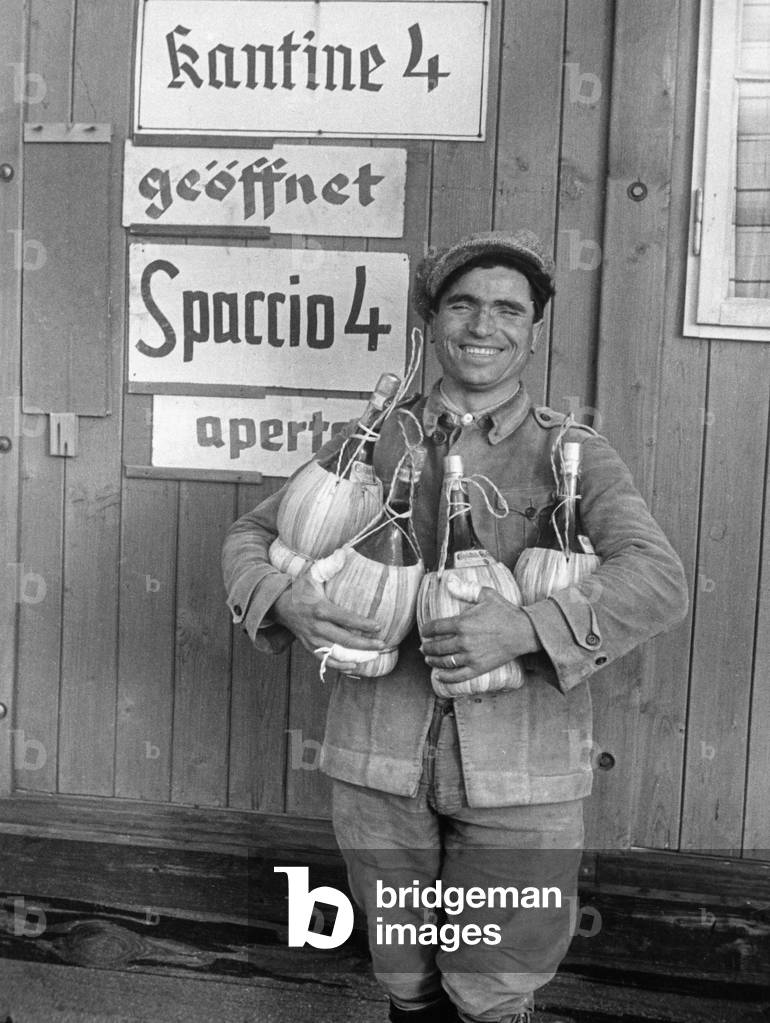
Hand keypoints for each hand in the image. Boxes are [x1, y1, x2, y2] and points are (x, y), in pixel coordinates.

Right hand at [273, 549, 384, 671]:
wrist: (279, 607)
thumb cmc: (300, 589)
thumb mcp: (311, 574)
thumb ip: (328, 565)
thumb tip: (345, 552)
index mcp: (319, 609)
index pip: (343, 618)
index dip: (361, 623)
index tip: (378, 626)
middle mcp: (316, 627)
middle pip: (343, 640)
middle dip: (364, 645)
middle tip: (382, 645)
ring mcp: (312, 640)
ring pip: (336, 654)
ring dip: (355, 658)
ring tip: (374, 657)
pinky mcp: (310, 648)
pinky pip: (326, 661)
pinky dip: (340, 666)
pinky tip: (355, 667)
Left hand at [420, 577, 539, 686]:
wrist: (523, 631)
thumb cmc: (505, 612)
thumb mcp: (486, 595)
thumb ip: (465, 589)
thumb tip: (449, 581)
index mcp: (462, 623)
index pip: (435, 628)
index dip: (426, 630)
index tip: (424, 631)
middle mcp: (463, 641)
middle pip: (437, 646)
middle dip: (427, 647)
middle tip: (423, 648)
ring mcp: (470, 656)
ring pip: (444, 661)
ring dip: (433, 661)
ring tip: (428, 659)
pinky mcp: (478, 668)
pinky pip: (458, 676)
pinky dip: (446, 678)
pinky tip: (439, 676)